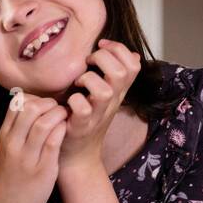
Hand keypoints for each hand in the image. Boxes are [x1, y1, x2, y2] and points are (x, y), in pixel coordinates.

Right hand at [0, 91, 69, 202]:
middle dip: (49, 103)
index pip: (17, 103)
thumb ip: (17, 131)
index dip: (35, 97)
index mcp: (4, 137)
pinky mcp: (43, 169)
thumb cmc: (9, 179)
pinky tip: (67, 132)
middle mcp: (13, 144)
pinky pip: (55, 141)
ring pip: (44, 122)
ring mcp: (27, 157)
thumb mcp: (6, 151)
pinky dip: (63, 131)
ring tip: (65, 118)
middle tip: (59, 109)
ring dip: (59, 115)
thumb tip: (33, 108)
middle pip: (31, 108)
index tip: (45, 104)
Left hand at [60, 38, 141, 173]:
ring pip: (105, 90)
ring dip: (88, 79)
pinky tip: (68, 100)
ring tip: (78, 83)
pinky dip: (74, 100)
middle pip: (122, 72)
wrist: (78, 156)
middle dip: (102, 59)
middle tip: (87, 63)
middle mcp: (113, 102)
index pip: (133, 64)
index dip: (119, 49)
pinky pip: (83, 108)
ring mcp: (98, 115)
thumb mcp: (106, 96)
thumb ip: (115, 75)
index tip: (100, 46)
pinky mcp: (82, 127)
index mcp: (119, 92)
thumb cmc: (87, 120)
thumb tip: (133, 54)